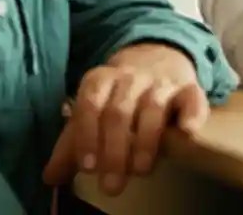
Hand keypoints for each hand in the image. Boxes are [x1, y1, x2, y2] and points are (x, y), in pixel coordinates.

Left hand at [42, 44, 207, 196]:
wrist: (158, 57)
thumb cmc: (120, 95)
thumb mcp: (92, 112)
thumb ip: (73, 144)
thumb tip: (50, 177)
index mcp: (100, 80)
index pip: (89, 105)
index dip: (87, 136)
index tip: (88, 167)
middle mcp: (130, 77)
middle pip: (119, 112)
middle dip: (115, 151)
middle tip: (113, 185)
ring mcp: (161, 82)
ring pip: (153, 108)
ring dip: (146, 141)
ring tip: (142, 171)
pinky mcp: (189, 88)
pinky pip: (192, 98)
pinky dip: (191, 114)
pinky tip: (186, 132)